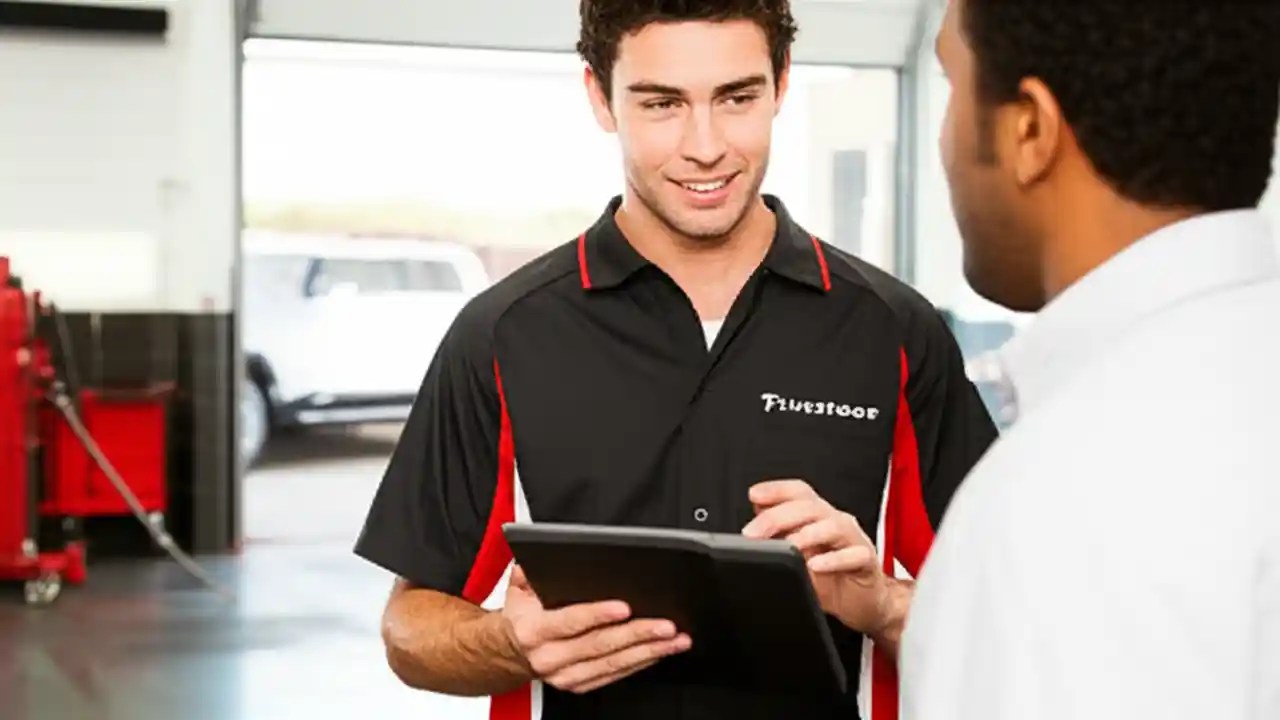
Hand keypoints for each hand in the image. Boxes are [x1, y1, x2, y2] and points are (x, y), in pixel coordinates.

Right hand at [499, 565, 691, 693]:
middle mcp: (550, 657)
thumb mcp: (516, 588)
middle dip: (637, 634)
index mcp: (534, 631)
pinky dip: (640, 663)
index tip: (625, 607)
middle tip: (665, 625)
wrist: (510, 651)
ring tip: (674, 640)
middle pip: (600, 645)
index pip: (569, 622)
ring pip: (613, 664)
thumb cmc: (522, 616)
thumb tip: (544, 555)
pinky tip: (659, 652)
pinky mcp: (580, 685)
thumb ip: (528, 571)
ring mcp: (567, 675)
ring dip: (648, 652)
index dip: (598, 615)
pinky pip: (615, 675)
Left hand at [742, 480, 897, 639]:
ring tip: (789, 544)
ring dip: (808, 533)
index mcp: (817, 516)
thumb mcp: (795, 559)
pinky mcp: (866, 562)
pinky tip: (816, 565)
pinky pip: (854, 556)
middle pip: (809, 507)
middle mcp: (835, 521)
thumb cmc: (830, 577)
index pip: (798, 492)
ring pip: (834, 525)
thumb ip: (776, 541)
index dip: (777, 489)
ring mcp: (853, 539)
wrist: (863, 602)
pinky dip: (834, 560)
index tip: (754, 494)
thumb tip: (751, 532)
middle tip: (754, 533)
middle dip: (778, 517)